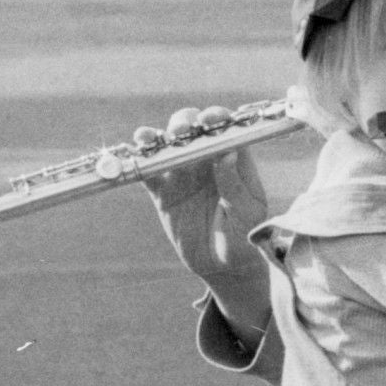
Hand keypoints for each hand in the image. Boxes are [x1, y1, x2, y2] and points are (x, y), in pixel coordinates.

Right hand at [143, 107, 272, 332]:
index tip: (210, 119)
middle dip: (186, 123)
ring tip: (155, 138)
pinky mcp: (163, 191)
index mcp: (235, 162)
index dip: (218, 119)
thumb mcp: (247, 214)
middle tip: (182, 131)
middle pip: (194, 130)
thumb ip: (236, 185)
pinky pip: (150, 170)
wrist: (223, 266)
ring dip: (161, 136)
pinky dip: (141, 158)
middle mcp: (208, 162)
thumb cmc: (244, 237)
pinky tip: (138, 149)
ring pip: (169, 145)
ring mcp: (184, 174)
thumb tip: (229, 152)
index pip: (227, 131)